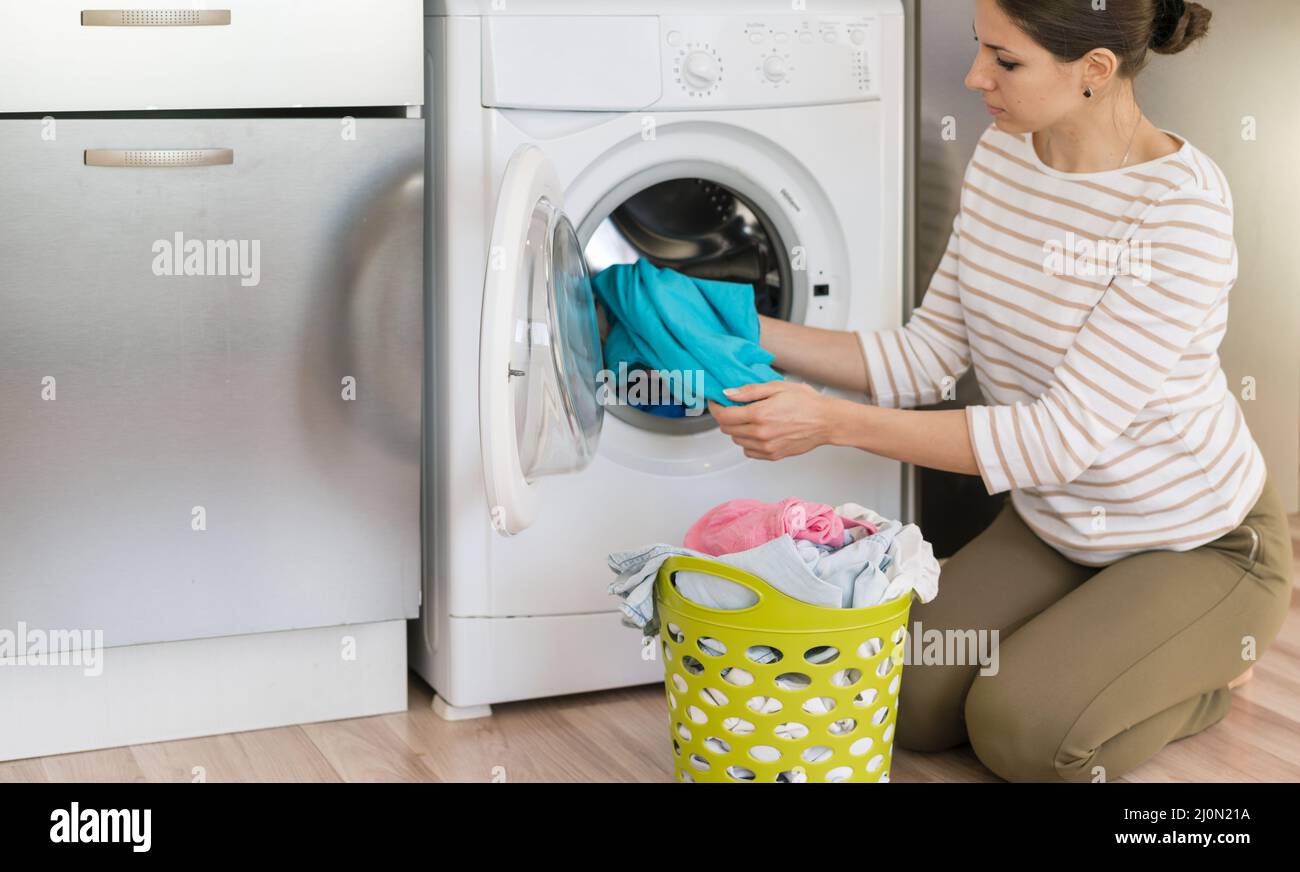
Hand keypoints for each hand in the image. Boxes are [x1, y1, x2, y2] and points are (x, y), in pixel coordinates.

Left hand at [709, 381, 837, 460]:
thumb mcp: (777, 387)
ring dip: (737, 429)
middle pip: (727, 429)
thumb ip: (749, 391)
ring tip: (749, 418)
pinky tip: (758, 431)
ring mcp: (766, 447)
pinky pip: (749, 451)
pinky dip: (748, 442)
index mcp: (759, 414)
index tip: (717, 402)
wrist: (826, 421)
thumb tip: (728, 393)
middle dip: (726, 417)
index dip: (716, 408)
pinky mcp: (773, 455)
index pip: (724, 416)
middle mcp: (760, 433)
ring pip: (737, 441)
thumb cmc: (806, 402)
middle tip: (734, 407)